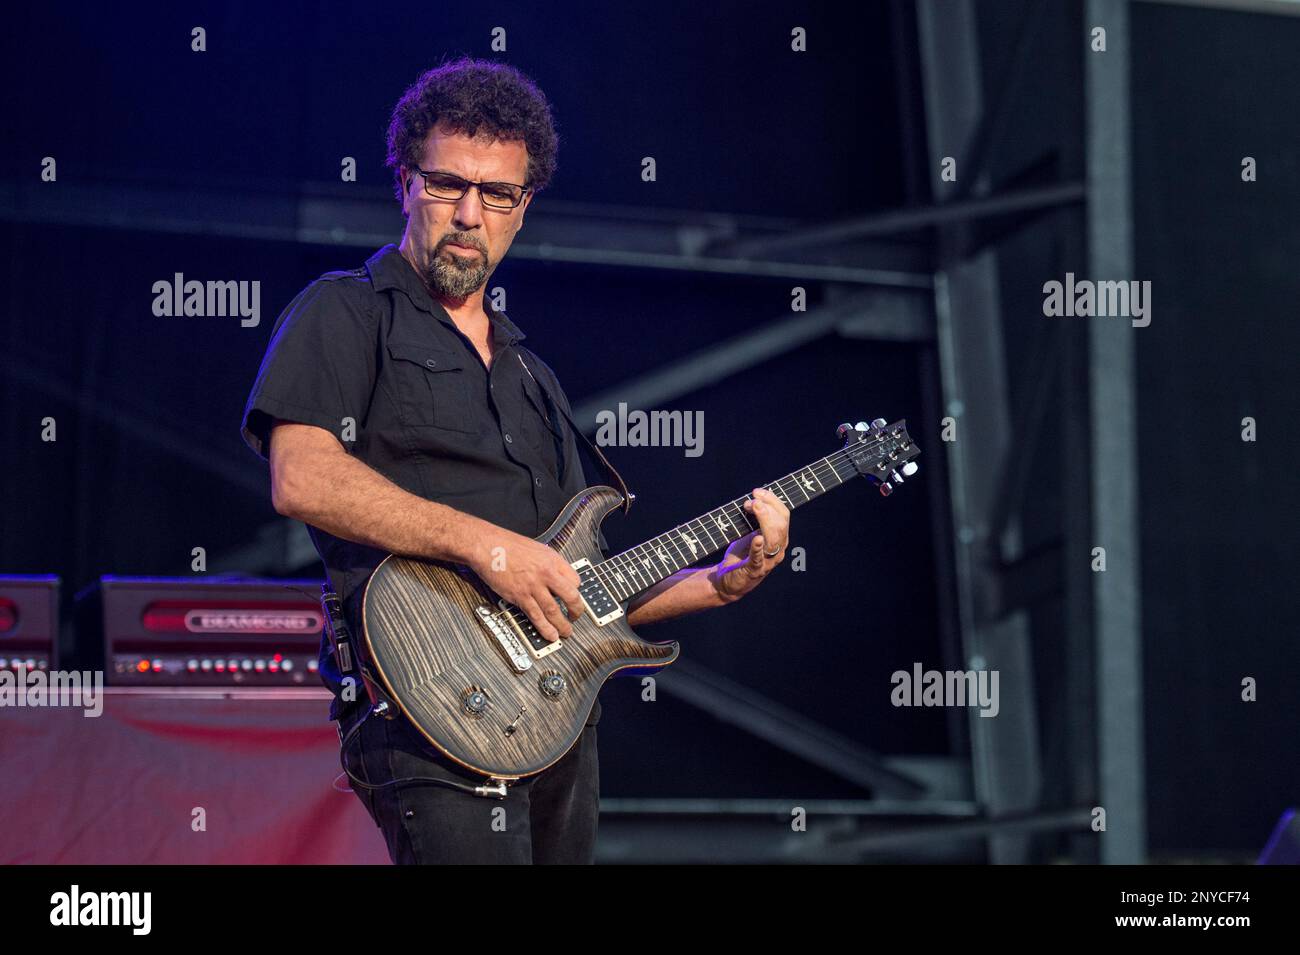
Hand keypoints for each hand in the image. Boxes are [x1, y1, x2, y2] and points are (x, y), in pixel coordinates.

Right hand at [466, 525, 584, 640]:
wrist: (487, 546)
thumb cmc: (507, 545)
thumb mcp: (536, 549)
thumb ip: (548, 564)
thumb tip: (555, 576)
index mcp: (552, 560)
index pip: (575, 580)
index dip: (576, 591)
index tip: (573, 597)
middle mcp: (546, 573)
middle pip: (571, 596)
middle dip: (576, 611)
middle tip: (576, 617)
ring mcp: (533, 586)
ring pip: (553, 610)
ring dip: (562, 624)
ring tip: (566, 632)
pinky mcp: (520, 596)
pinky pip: (536, 616)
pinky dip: (544, 627)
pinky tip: (550, 634)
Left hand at [709, 487, 789, 602]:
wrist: (728, 580)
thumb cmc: (741, 554)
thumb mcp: (749, 532)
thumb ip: (755, 518)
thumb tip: (755, 497)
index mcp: (779, 538)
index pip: (784, 515)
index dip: (772, 500)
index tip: (756, 491)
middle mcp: (778, 549)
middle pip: (781, 525)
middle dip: (767, 509)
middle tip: (751, 500)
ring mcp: (768, 561)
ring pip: (774, 539)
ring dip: (764, 520)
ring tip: (752, 508)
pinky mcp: (755, 570)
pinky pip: (759, 558)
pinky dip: (758, 547)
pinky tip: (757, 538)